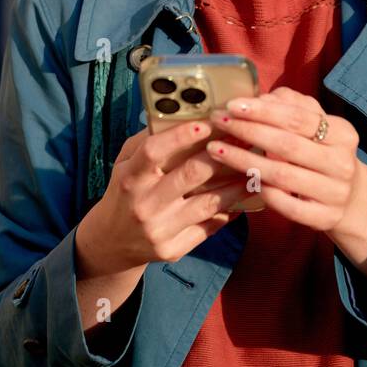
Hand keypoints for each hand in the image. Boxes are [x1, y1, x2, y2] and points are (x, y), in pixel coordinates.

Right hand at [78, 119, 244, 271]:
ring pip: (208, 204)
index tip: (205, 123)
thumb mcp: (124, 164)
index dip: (179, 136)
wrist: (112, 243)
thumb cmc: (125, 193)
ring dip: (236, 186)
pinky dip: (228, 212)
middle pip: (189, 176)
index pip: (153, 152)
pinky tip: (243, 199)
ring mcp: (159, 230)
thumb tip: (180, 115)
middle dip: (221, 156)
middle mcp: (144, 205)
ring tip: (255, 170)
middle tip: (244, 141)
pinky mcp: (173, 250)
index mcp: (130, 178)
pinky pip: (209, 228)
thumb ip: (147, 141)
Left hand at [204, 87, 366, 280]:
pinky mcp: (324, 219)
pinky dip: (263, 191)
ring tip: (216, 149)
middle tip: (218, 122)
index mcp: (342, 133)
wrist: (352, 199)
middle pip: (287, 145)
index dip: (263, 111)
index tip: (231, 105)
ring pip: (282, 175)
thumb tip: (261, 98)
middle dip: (248, 131)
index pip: (298, 118)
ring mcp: (335, 194)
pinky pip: (286, 205)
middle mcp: (342, 163)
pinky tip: (242, 181)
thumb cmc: (322, 153)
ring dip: (244, 161)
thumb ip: (291, 106)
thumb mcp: (316, 125)